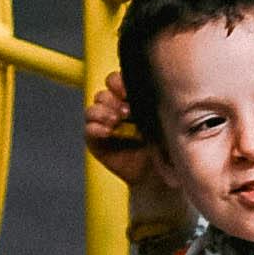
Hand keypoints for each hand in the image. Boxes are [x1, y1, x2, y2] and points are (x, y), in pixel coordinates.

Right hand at [83, 70, 155, 189]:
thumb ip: (156, 104)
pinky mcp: (96, 141)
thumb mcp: (164, 120)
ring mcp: (105, 124)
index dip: (120, 83)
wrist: (157, 174)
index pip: (117, 80)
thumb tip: (158, 86)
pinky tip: (108, 133)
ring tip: (116, 122)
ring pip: (94, 107)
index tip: (129, 91)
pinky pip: (89, 128)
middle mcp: (116, 108)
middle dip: (113, 99)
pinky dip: (96, 128)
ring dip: (103, 112)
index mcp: (131, 98)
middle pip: (105, 92)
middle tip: (127, 111)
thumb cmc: (164, 145)